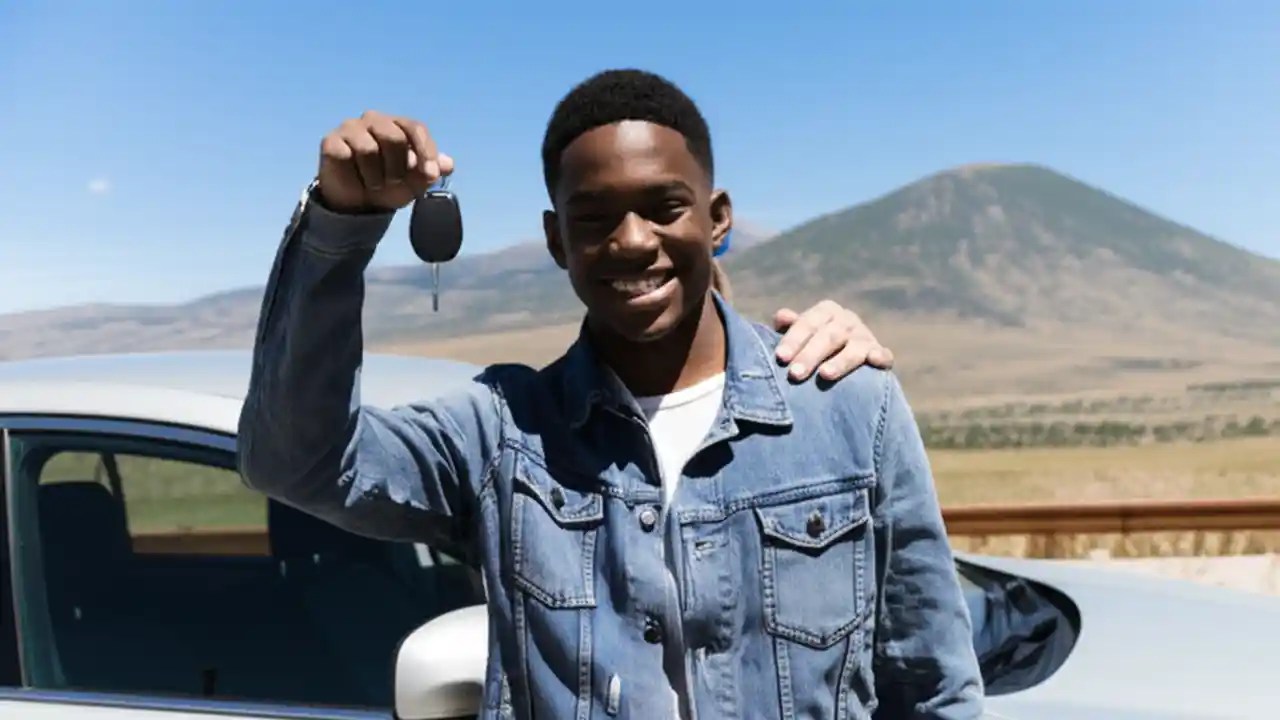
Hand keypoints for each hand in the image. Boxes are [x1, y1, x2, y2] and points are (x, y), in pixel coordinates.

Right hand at [317, 110, 454, 213]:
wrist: (358, 202)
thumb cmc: (388, 185)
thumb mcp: (414, 183)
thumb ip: (431, 172)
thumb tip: (448, 165)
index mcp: (398, 125)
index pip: (415, 128)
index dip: (425, 150)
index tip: (431, 174)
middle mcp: (374, 120)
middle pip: (394, 137)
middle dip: (398, 167)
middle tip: (394, 181)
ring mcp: (351, 128)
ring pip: (368, 149)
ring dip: (376, 176)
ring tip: (374, 183)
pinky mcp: (331, 141)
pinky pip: (345, 156)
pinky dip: (355, 176)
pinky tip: (355, 179)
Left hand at [773, 300, 894, 381]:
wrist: (843, 356)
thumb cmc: (812, 345)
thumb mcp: (801, 334)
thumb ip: (791, 327)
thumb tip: (781, 317)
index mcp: (827, 311)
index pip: (808, 322)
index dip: (794, 339)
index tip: (780, 358)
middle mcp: (847, 320)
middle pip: (829, 336)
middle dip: (810, 356)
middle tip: (794, 375)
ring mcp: (865, 337)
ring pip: (853, 348)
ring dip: (840, 362)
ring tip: (824, 375)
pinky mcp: (880, 354)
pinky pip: (883, 355)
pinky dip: (880, 357)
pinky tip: (874, 361)